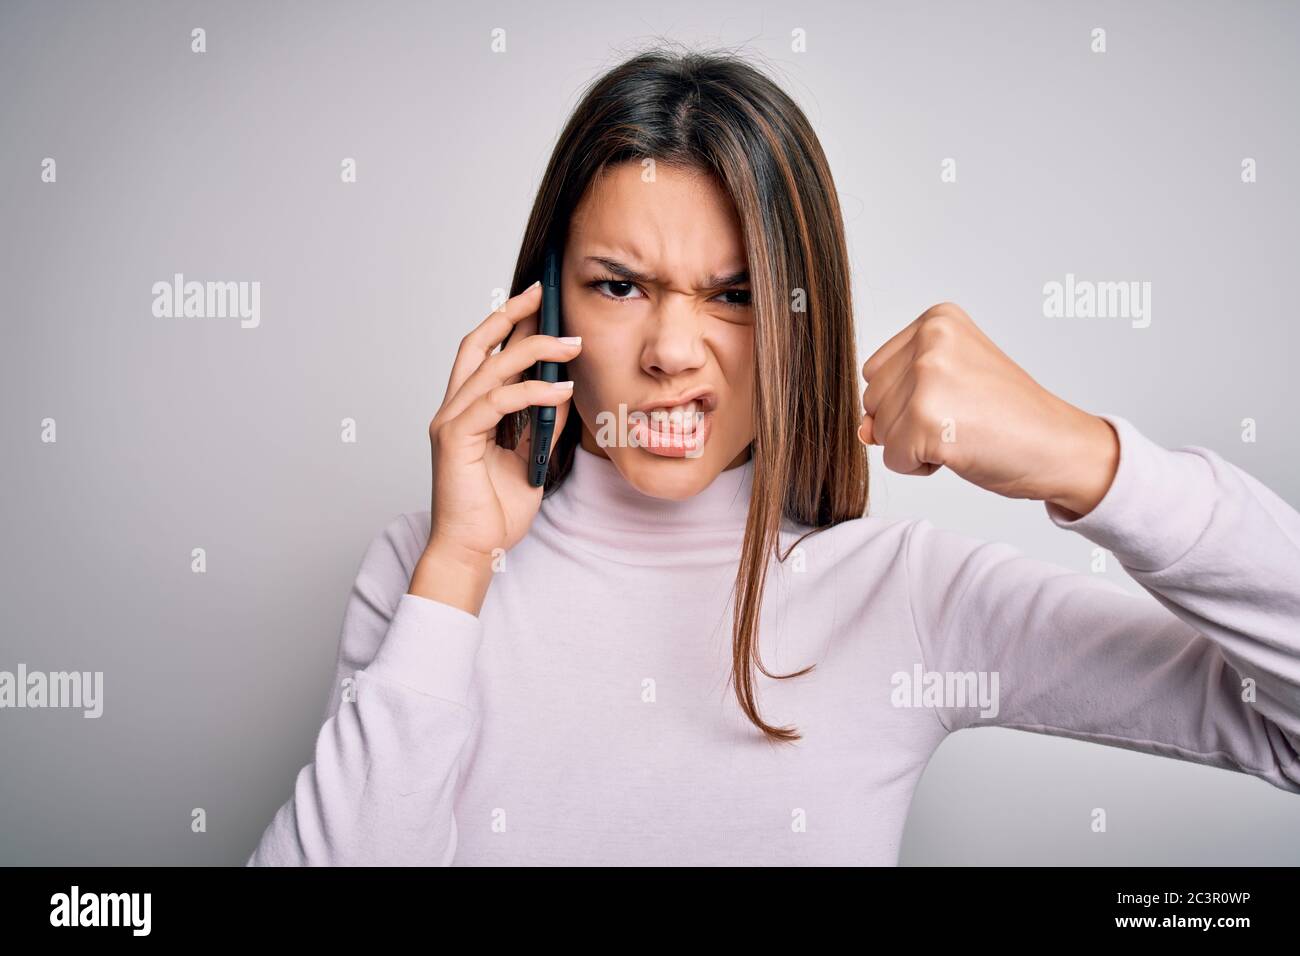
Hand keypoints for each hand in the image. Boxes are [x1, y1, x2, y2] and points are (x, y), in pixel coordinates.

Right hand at [425, 281, 581, 563]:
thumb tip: (566, 389)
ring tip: (573, 345)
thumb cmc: (495, 512)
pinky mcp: (456, 438)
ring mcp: (451, 421)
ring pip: (493, 367)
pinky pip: (498, 401)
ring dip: (536, 350)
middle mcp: (454, 409)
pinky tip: (562, 390)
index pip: (485, 353)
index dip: (509, 323)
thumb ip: (543, 422)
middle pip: (477, 344)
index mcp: (468, 411)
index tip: (540, 301)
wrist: (473, 551)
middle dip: (512, 314)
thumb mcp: (532, 457)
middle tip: (545, 294)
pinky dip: (533, 391)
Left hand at [859, 302, 1118, 517]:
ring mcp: (928, 376)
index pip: (877, 371)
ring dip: (916, 445)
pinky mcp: (926, 418)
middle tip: (963, 419)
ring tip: (965, 432)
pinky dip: (922, 467)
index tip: (958, 399)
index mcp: (937, 320)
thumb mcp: (950, 385)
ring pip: (879, 431)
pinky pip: (894, 459)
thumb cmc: (1011, 418)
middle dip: (907, 422)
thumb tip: (862, 429)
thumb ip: (898, 394)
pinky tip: (961, 451)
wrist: (1060, 446)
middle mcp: (930, 340)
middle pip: (872, 400)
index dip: (908, 399)